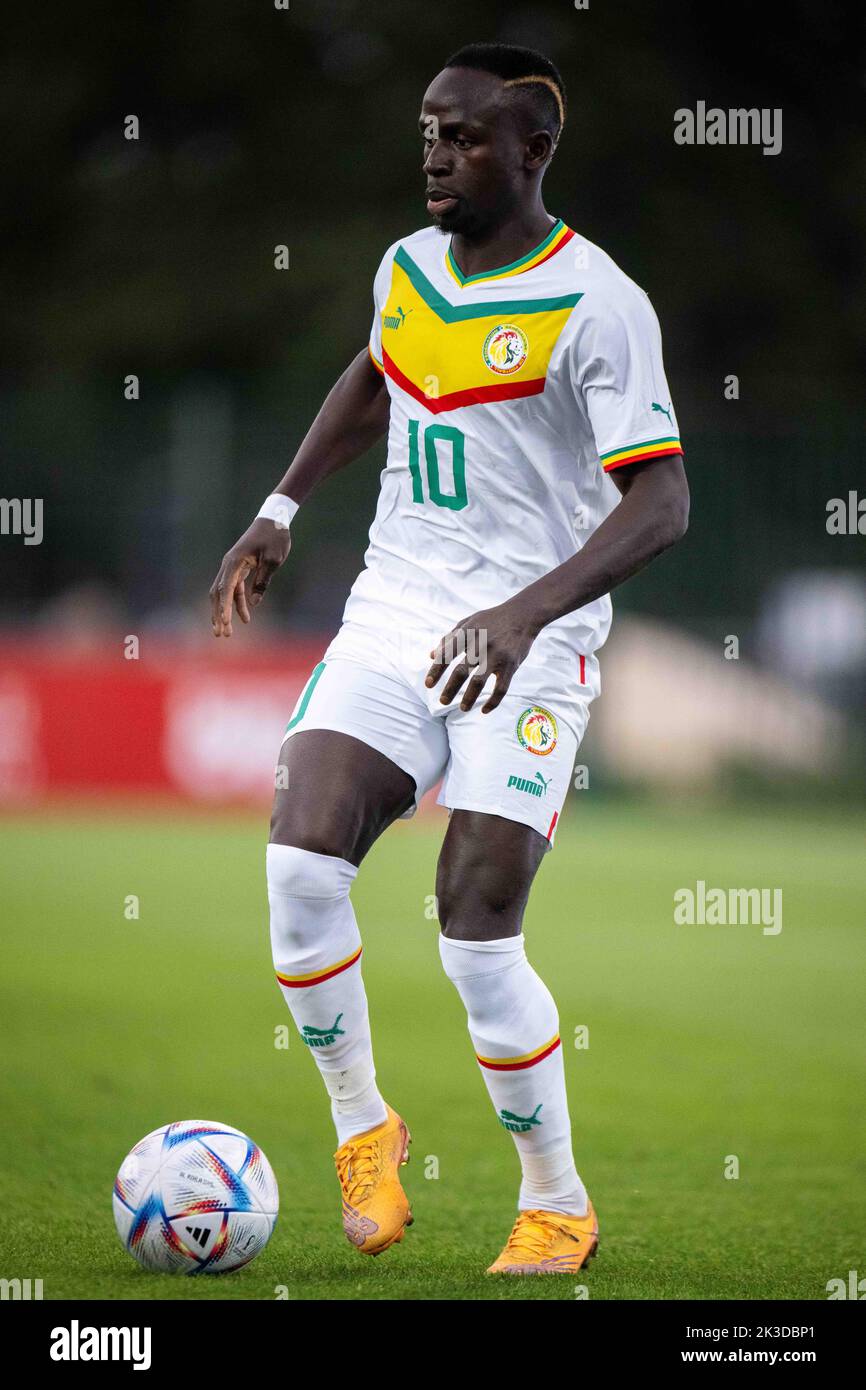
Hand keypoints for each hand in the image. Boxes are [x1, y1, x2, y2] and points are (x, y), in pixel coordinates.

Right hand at [209, 518, 291, 636]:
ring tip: (227, 632)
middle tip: (222, 634)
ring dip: (225, 612)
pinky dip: (236, 603)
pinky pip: (233, 589)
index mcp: (235, 561)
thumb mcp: (273, 560)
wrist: (273, 520)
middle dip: (219, 615)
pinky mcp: (238, 568)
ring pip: (223, 593)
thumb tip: (254, 603)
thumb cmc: (275, 537)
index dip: (225, 608)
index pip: (226, 588)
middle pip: (218, 593)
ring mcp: (232, 566)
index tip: (226, 623)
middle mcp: (228, 564)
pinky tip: (244, 617)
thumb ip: (263, 581)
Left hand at [425, 601, 539, 712]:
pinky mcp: (510, 665)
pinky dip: (493, 702)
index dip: (436, 670)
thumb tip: (431, 656)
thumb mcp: (468, 622)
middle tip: (443, 701)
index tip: (428, 684)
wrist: (522, 615)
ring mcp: (497, 655)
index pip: (447, 654)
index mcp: (467, 633)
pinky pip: (501, 688)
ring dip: (469, 698)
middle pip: (461, 671)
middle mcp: (480, 644)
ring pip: (479, 682)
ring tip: (462, 708)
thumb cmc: (491, 620)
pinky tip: (484, 710)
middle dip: (450, 689)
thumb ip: (449, 638)